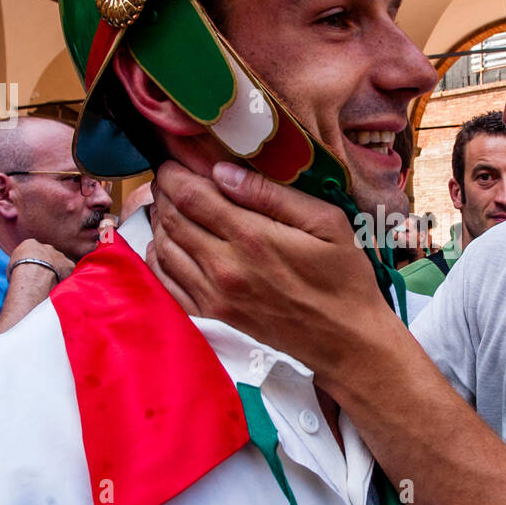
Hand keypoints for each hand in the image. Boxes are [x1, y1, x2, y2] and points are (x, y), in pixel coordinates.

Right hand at [7, 239, 73, 283]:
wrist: (33, 275)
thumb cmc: (18, 274)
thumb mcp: (12, 266)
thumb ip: (20, 265)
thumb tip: (21, 274)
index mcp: (30, 244)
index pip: (32, 251)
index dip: (32, 262)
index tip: (32, 272)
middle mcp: (47, 247)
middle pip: (48, 255)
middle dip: (46, 265)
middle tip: (43, 278)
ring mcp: (59, 255)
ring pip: (60, 263)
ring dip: (57, 271)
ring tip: (51, 284)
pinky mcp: (69, 265)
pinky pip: (69, 271)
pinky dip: (65, 277)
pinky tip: (60, 286)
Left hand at [146, 160, 396, 377]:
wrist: (347, 341)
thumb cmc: (344, 278)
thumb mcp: (326, 223)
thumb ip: (273, 195)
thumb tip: (224, 171)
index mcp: (252, 237)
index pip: (191, 196)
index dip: (174, 174)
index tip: (174, 163)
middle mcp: (225, 267)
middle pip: (172, 219)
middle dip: (164, 193)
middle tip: (170, 180)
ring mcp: (214, 296)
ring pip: (164, 249)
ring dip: (160, 223)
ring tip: (170, 207)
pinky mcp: (213, 319)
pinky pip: (167, 285)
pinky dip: (158, 260)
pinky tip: (167, 246)